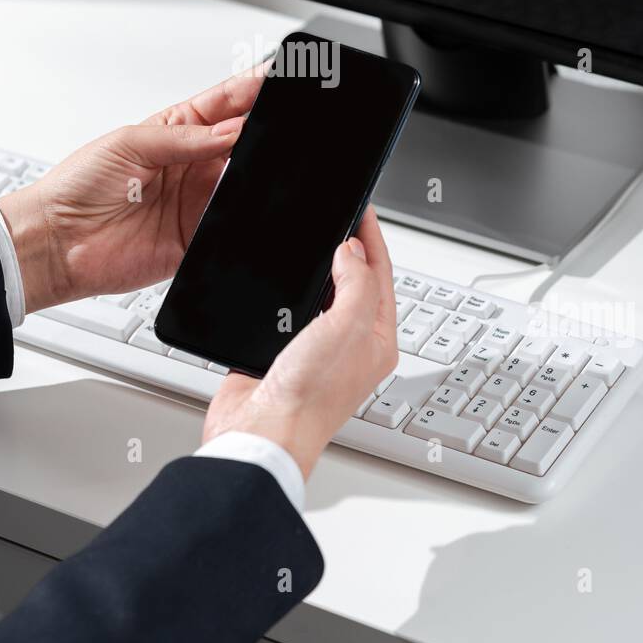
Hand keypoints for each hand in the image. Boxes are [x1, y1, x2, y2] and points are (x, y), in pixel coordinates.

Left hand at [0, 67, 264, 313]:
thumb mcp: (130, 143)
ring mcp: (197, 201)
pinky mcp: (198, 238)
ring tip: (260, 155)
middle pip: (243, 140)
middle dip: (263, 126)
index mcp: (174, 131)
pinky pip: (233, 226)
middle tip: (277, 117)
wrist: (55, 242)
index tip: (275, 77)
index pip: (224, 104)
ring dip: (257, 169)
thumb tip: (233, 130)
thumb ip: (186, 138)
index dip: (251, 88)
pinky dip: (244, 215)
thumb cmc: (77, 185)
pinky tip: (242, 200)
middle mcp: (191, 164)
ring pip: (245, 180)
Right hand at [202, 207, 397, 479]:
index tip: (363, 209)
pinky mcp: (279, 352)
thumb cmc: (310, 398)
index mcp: (376, 340)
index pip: (380, 275)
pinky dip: (283, 290)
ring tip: (313, 238)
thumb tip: (351, 251)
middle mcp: (348, 345)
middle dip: (348, 250)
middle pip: (353, 283)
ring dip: (316, 269)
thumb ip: (356, 283)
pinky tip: (278, 277)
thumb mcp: (347, 327)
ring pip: (319, 295)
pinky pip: (285, 311)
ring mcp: (313, 349)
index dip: (371, 239)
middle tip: (339, 216)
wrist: (261, 434)